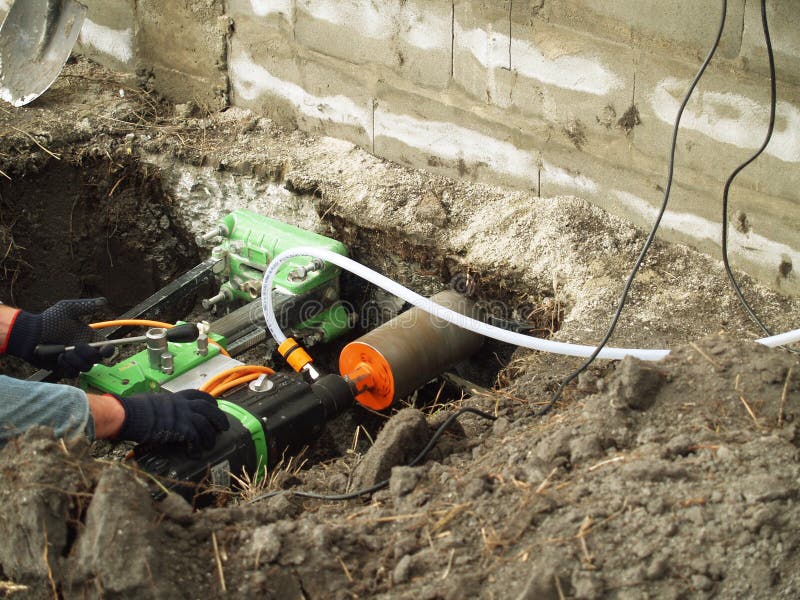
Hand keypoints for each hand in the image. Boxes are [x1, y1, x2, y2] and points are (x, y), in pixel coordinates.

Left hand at [5, 298, 110, 375]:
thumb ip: (86, 306)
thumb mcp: (67, 309)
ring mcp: (75, 360)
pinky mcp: (64, 369)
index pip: (106, 347)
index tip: (103, 349)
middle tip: (76, 346)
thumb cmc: (48, 320)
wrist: (29, 334)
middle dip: (88, 354)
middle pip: (97, 359)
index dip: (108, 350)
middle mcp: (84, 350)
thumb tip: (104, 301)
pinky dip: (67, 367)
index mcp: (89, 337)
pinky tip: (58, 358)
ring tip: (63, 352)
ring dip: (75, 360)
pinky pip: (73, 373)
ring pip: (86, 368)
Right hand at [114, 389, 229, 448]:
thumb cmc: (135, 409)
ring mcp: (183, 416)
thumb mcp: (153, 402)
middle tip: (224, 427)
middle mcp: (183, 404)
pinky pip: (195, 439)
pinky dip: (197, 447)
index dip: (211, 402)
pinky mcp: (180, 429)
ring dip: (210, 436)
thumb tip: (161, 411)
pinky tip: (196, 454)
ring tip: (210, 445)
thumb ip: (163, 406)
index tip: (215, 407)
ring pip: (206, 424)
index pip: (200, 395)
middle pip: (209, 408)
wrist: (129, 414)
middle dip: (219, 418)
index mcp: (177, 397)